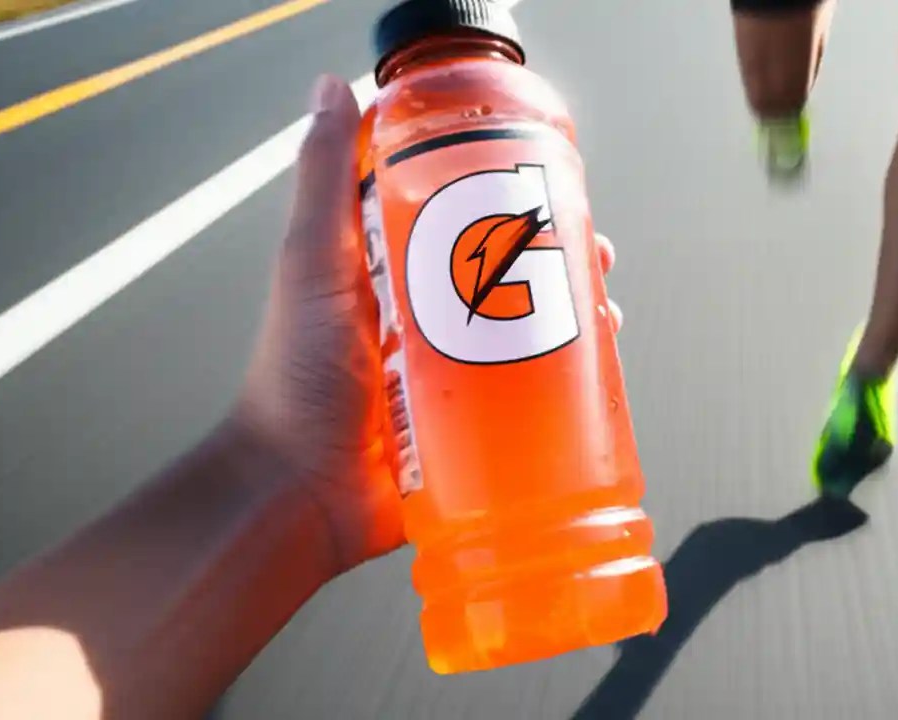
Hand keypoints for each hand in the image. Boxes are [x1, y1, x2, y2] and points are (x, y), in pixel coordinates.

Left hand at [232, 75, 622, 575]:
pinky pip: (531, 397)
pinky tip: (598, 368)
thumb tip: (333, 88)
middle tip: (591, 250)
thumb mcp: (310, 264)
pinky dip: (570, 380)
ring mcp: (454, 375)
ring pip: (530, 333)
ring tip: (603, 309)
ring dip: (575, 316)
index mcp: (390, 275)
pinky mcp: (473, 426)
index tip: (544, 183)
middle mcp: (426, 320)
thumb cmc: (293, 379)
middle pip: (508, 274)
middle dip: (558, 258)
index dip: (508, 197)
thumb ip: (320, 179)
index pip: (461, 220)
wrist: (297, 494)